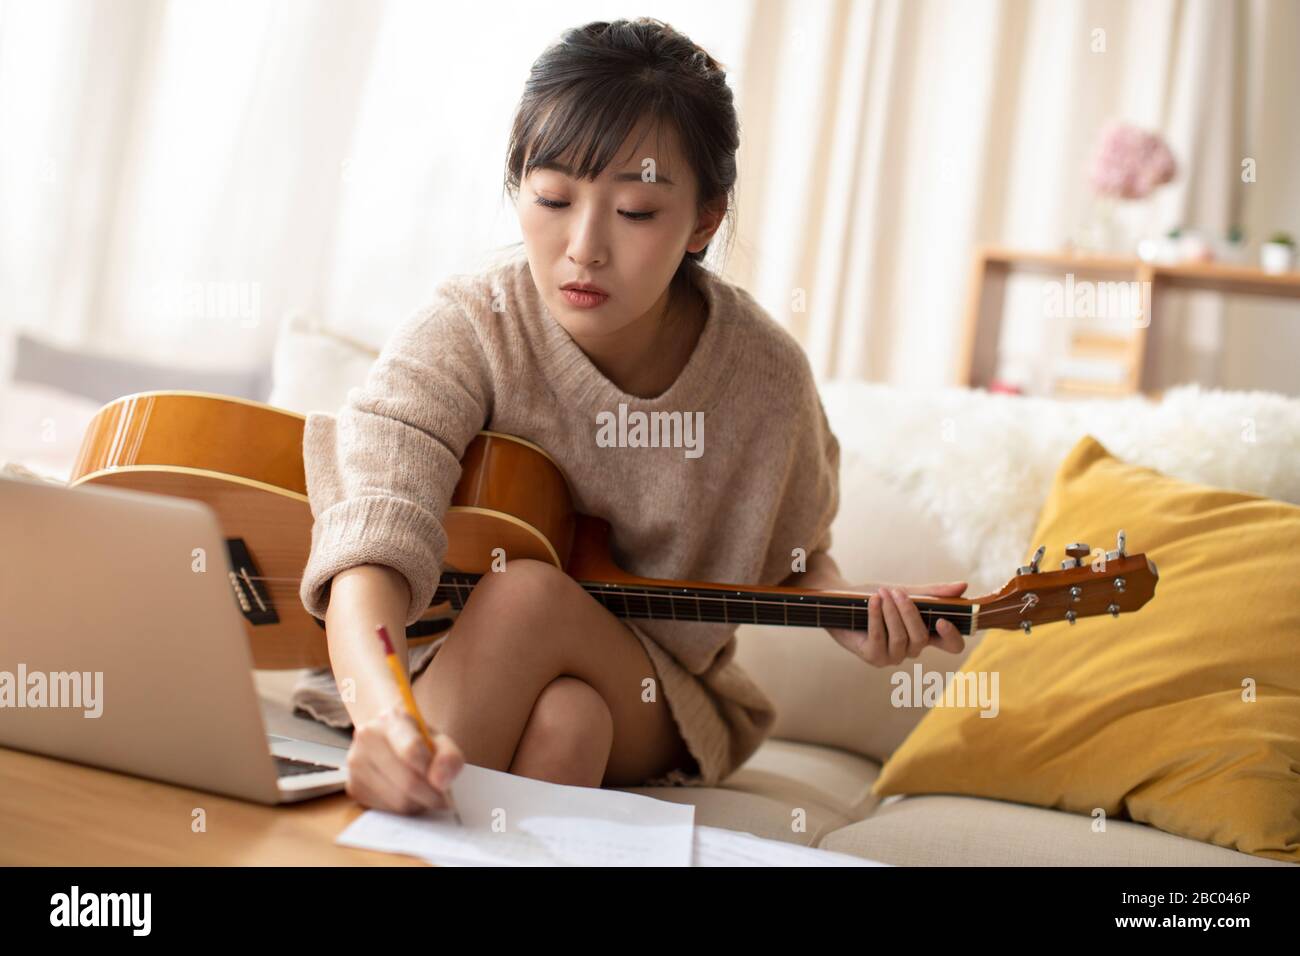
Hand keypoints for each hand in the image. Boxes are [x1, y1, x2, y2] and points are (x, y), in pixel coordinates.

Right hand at [345, 701, 464, 814]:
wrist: (385, 738)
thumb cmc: (416, 740)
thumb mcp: (439, 740)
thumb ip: (449, 757)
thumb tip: (440, 782)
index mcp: (391, 719)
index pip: (412, 750)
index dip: (433, 773)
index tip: (444, 785)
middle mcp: (367, 738)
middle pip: (407, 781)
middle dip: (430, 796)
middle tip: (442, 799)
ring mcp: (355, 763)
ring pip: (396, 800)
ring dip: (418, 805)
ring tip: (424, 795)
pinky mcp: (352, 786)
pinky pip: (385, 810)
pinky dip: (402, 810)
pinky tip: (407, 798)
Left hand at [827, 581, 967, 666]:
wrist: (841, 599)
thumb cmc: (877, 597)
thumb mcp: (906, 592)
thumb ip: (933, 593)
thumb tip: (964, 586)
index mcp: (925, 635)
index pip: (952, 646)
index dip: (953, 637)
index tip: (943, 620)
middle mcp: (911, 650)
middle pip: (921, 637)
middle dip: (909, 612)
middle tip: (896, 592)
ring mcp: (892, 656)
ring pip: (900, 638)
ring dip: (891, 613)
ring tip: (881, 593)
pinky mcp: (872, 657)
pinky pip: (878, 638)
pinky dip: (876, 616)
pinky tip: (873, 601)